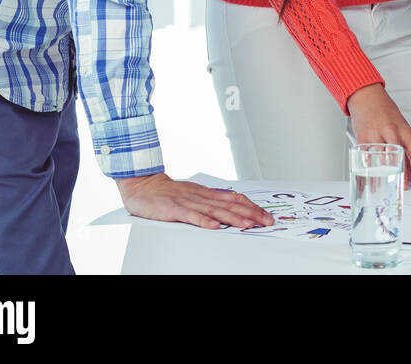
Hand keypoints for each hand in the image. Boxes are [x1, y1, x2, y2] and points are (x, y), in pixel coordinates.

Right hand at [115, 173, 273, 228]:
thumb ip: (211, 201)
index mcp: (207, 194)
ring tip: (248, 225)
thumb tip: (233, 205)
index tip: (265, 215)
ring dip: (233, 218)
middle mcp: (201, 196)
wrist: (143, 184)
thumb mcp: (193, 194)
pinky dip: (203, 221)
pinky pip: (190, 216)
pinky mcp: (174, 209)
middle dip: (251, 213)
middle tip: (266, 221)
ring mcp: (188, 202)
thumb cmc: (168, 192)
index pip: (234, 200)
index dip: (252, 207)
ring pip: (215, 210)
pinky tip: (214, 226)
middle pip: (230, 205)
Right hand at [347, 83, 410, 188]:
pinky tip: (370, 177)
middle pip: (400, 157)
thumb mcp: (400, 126)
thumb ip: (404, 146)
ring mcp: (376, 134)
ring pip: (383, 159)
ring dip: (385, 175)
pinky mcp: (362, 137)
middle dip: (403, 175)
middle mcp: (392, 131)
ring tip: (386, 186)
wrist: (366, 96)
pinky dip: (369, 169)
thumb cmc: (385, 111)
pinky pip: (367, 157)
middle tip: (404, 187)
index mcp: (405, 129)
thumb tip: (409, 170)